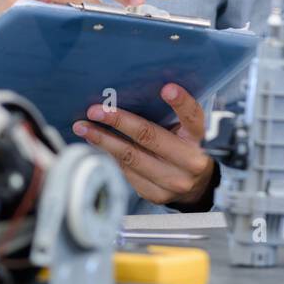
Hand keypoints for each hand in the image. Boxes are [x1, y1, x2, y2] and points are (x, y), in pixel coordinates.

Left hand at [72, 83, 214, 207]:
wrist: (197, 186)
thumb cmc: (187, 148)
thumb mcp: (188, 130)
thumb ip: (172, 114)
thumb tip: (136, 92)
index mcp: (198, 137)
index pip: (192, 116)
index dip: (181, 102)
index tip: (167, 88)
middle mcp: (189, 160)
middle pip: (149, 137)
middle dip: (119, 121)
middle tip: (96, 111)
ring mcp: (172, 181)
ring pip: (131, 157)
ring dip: (104, 141)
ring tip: (85, 128)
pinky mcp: (156, 194)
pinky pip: (127, 173)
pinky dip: (110, 157)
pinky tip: (97, 146)